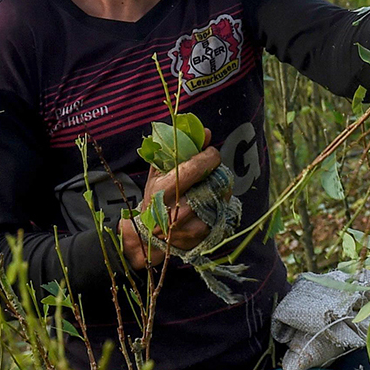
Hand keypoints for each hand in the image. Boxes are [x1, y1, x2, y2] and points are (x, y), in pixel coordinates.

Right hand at [120, 136, 219, 267]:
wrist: (149, 235)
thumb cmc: (155, 197)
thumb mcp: (159, 172)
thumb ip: (181, 151)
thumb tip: (206, 133)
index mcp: (164, 191)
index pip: (195, 168)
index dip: (208, 156)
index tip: (210, 152)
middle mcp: (176, 212)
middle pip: (212, 183)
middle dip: (215, 172)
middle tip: (212, 169)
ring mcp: (190, 227)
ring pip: (219, 198)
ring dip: (219, 188)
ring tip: (209, 185)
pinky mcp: (201, 236)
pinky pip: (220, 213)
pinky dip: (218, 204)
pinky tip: (209, 202)